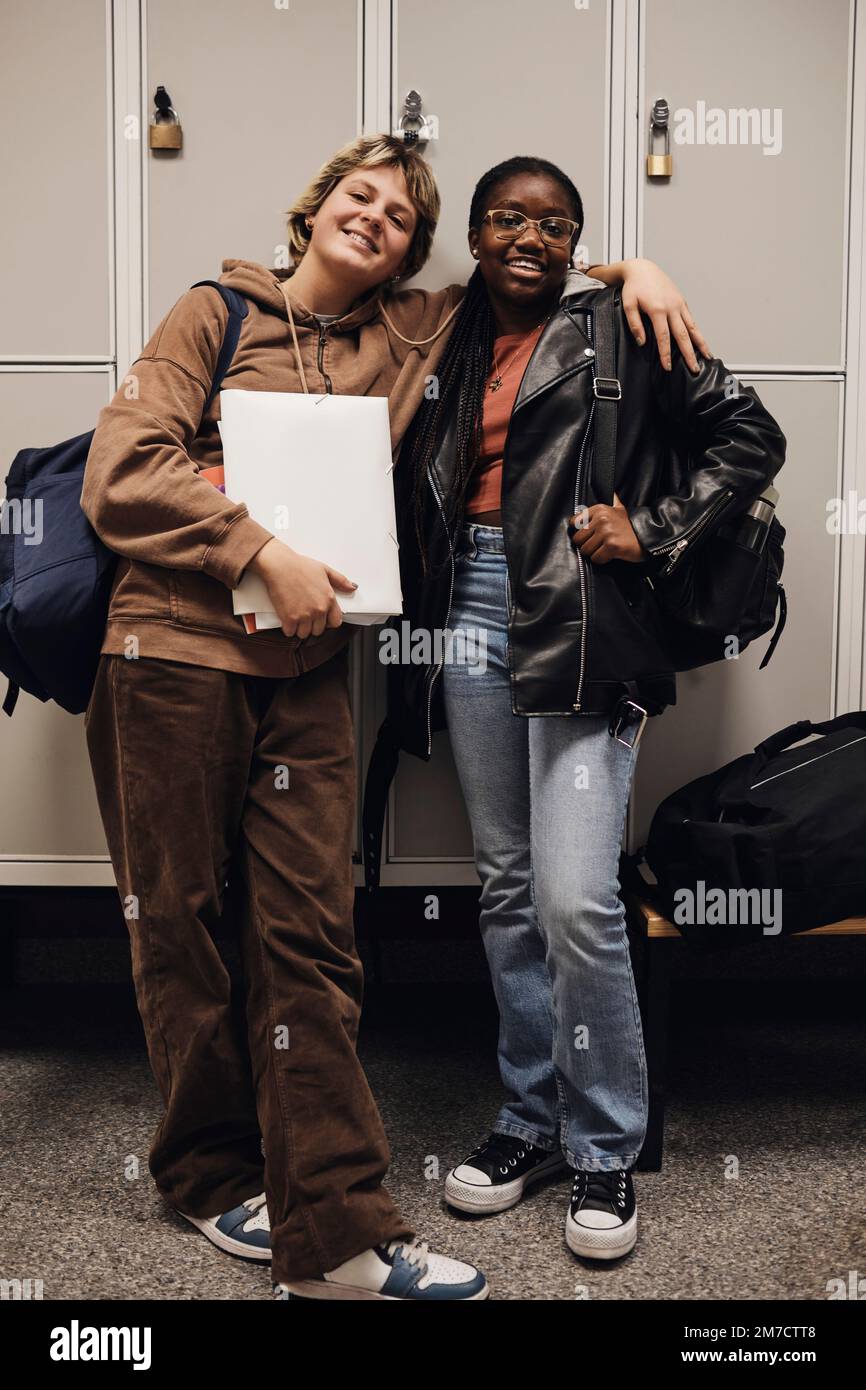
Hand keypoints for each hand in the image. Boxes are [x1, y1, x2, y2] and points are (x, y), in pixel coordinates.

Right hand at [247, 537, 356, 638]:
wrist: (280, 565)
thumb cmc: (300, 565)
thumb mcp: (325, 569)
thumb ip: (340, 580)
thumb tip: (353, 587)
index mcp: (329, 599)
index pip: (335, 622)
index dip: (328, 622)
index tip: (322, 619)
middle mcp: (319, 609)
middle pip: (319, 630)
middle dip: (313, 625)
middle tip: (306, 616)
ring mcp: (304, 615)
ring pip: (305, 634)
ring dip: (300, 628)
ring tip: (296, 618)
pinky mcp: (289, 618)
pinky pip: (291, 632)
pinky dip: (288, 628)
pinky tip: (287, 620)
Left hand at [568, 492, 646, 564]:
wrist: (647, 539)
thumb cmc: (630, 528)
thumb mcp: (620, 509)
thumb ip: (612, 500)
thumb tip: (610, 491)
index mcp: (600, 509)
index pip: (575, 522)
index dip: (581, 531)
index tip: (590, 534)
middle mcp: (602, 519)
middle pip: (578, 539)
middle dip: (587, 544)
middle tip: (599, 544)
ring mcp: (606, 532)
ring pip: (585, 550)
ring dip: (594, 553)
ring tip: (605, 548)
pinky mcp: (611, 546)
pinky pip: (595, 558)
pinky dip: (601, 560)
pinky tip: (610, 554)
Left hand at [619, 258, 710, 372]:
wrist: (643, 269)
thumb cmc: (634, 287)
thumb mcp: (628, 305)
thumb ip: (635, 324)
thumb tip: (642, 342)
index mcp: (658, 309)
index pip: (664, 337)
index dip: (666, 354)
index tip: (668, 367)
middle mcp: (672, 307)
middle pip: (683, 335)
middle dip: (689, 353)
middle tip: (695, 368)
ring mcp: (679, 304)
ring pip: (692, 327)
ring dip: (700, 343)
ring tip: (707, 356)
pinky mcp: (681, 301)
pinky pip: (691, 319)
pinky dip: (697, 331)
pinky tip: (700, 341)